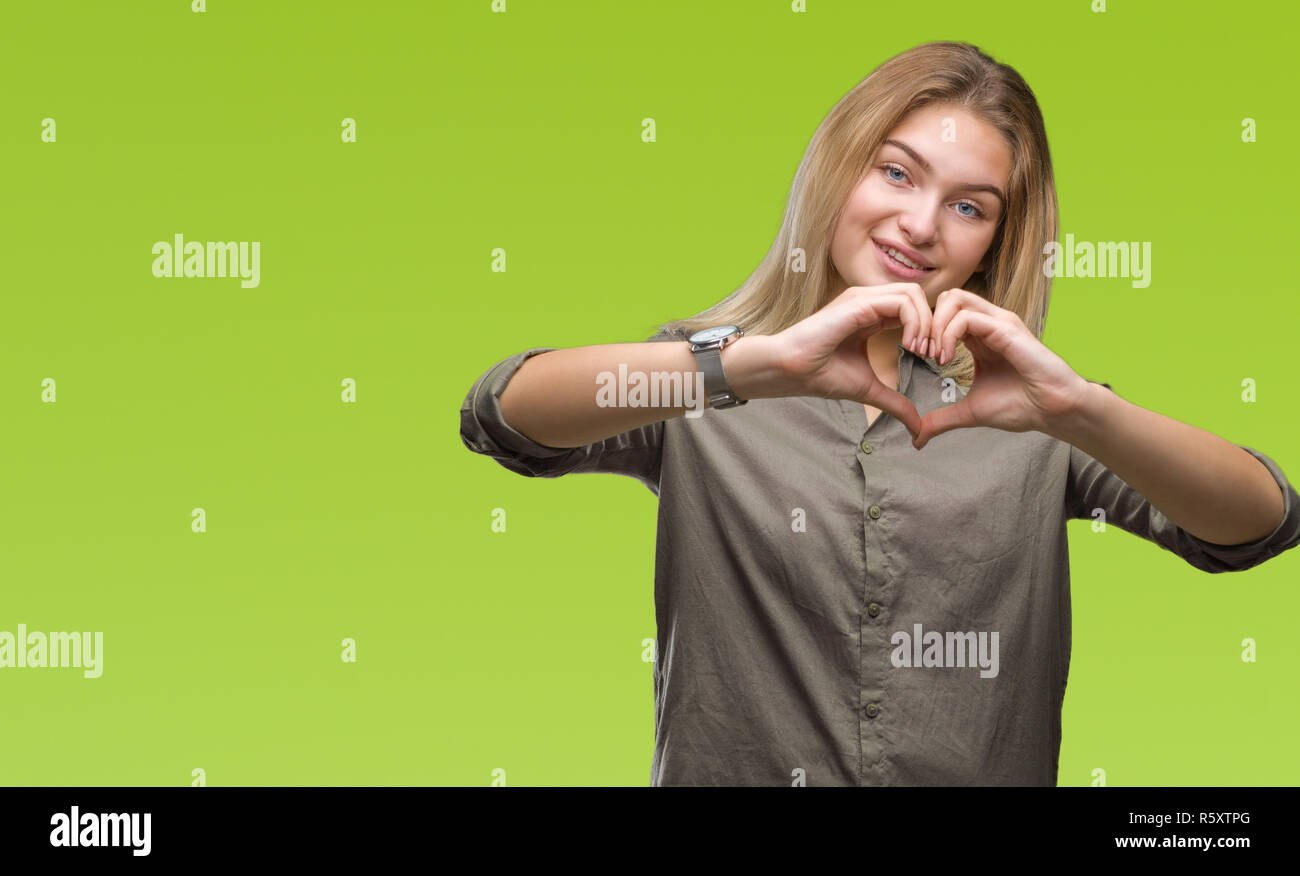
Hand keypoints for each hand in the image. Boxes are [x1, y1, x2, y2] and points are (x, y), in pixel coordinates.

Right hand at [767, 283, 931, 440]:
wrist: (792, 371)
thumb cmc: (821, 375)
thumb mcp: (869, 389)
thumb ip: (895, 403)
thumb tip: (917, 428)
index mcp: (871, 315)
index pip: (913, 309)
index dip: (929, 332)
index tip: (930, 360)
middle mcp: (869, 301)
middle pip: (919, 297)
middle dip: (934, 325)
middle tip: (931, 355)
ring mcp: (863, 299)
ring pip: (914, 294)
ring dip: (926, 323)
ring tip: (919, 351)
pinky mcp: (859, 303)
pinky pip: (902, 301)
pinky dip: (915, 322)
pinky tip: (909, 347)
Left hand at [912, 288, 1090, 449]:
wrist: (1053, 411)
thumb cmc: (1021, 406)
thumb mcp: (970, 412)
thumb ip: (942, 419)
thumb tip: (917, 438)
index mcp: (980, 336)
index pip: (944, 312)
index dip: (925, 331)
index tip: (919, 358)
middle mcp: (989, 323)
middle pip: (947, 297)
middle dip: (925, 322)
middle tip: (922, 353)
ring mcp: (998, 323)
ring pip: (953, 299)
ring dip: (934, 326)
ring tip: (934, 356)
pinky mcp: (1006, 329)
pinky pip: (966, 317)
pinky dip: (947, 334)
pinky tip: (945, 359)